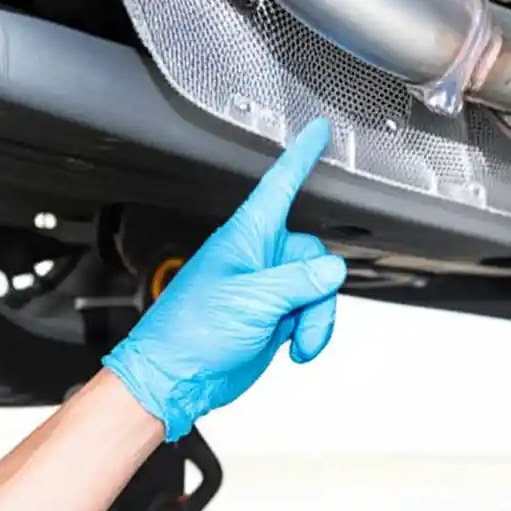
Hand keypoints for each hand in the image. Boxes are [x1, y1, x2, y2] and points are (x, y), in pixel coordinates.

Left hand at [104, 118, 345, 440]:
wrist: (178, 377)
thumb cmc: (189, 332)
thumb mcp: (250, 301)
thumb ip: (298, 282)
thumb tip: (333, 270)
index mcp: (246, 238)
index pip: (280, 185)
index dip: (300, 157)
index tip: (318, 132)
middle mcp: (259, 257)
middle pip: (314, 253)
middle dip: (317, 290)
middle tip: (298, 315)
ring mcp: (268, 288)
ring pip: (318, 288)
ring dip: (315, 318)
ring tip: (296, 340)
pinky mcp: (275, 315)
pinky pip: (311, 313)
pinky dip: (311, 332)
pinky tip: (294, 347)